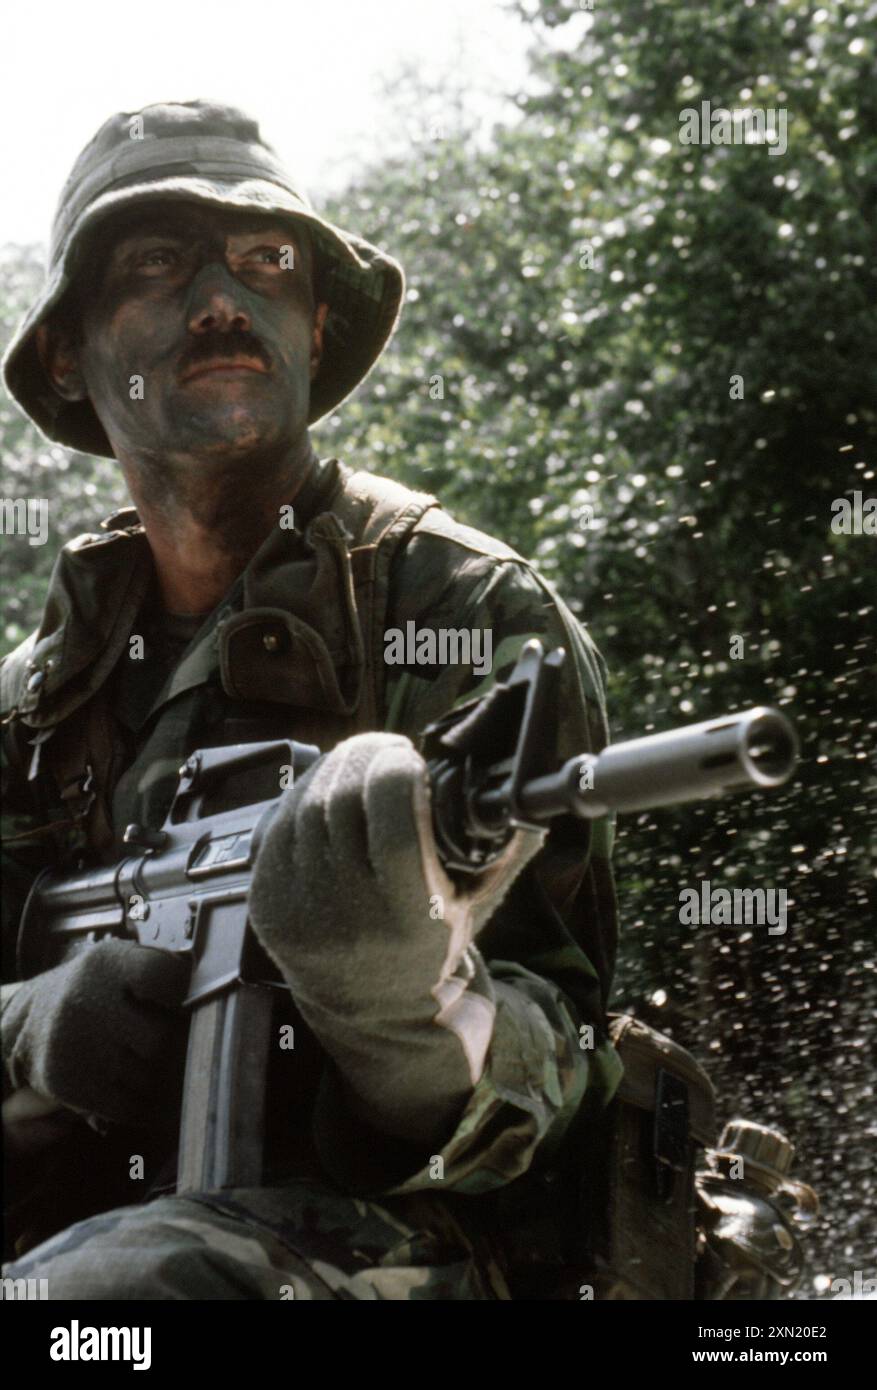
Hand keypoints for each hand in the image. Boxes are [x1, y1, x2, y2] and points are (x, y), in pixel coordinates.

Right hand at [1, 939, 189, 1127]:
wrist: (32, 1021)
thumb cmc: (94, 990)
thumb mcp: (120, 964)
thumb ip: (163, 970)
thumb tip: (218, 988)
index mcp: (107, 964)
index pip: (164, 977)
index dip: (186, 995)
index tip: (192, 1006)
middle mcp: (85, 1001)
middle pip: (160, 1038)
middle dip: (173, 1046)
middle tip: (176, 1045)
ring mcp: (73, 1045)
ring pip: (148, 1077)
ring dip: (161, 1078)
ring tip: (156, 1066)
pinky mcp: (68, 1084)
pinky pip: (130, 1107)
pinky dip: (147, 1106)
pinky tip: (148, 1093)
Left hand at [248, 733, 545, 1140]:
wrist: (374, 1010)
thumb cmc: (434, 944)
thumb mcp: (478, 903)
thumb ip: (503, 846)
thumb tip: (522, 790)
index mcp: (406, 912)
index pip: (390, 811)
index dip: (399, 769)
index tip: (413, 760)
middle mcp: (345, 911)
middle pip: (343, 796)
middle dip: (366, 757)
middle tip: (388, 750)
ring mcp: (297, 907)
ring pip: (306, 802)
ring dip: (335, 769)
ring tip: (361, 765)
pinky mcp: (265, 901)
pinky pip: (277, 823)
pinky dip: (303, 794)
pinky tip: (328, 790)